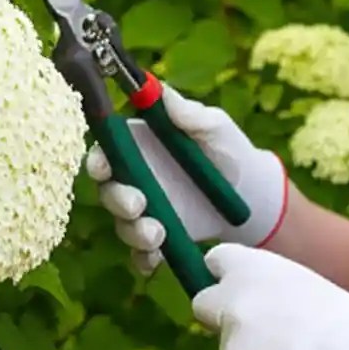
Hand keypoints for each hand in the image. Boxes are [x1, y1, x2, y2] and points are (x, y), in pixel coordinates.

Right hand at [86, 83, 286, 273]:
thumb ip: (189, 113)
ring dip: (134, 231)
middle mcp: (135, 177)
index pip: (105, 151)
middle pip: (108, 190)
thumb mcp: (214, 126)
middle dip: (117, 200)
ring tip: (158, 234)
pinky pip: (142, 253)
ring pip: (123, 224)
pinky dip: (144, 258)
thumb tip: (161, 91)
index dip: (98, 160)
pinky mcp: (159, 237)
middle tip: (138, 205)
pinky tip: (156, 258)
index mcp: (138, 145)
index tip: (103, 168)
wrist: (251, 192)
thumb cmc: (229, 148)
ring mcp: (145, 209)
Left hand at [193, 244, 348, 349]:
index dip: (229, 273)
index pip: (218, 260)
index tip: (238, 281)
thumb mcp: (313, 291)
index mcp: (253, 271)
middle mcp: (233, 307)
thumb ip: (277, 293)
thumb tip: (267, 308)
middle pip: (206, 305)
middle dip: (222, 313)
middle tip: (260, 326)